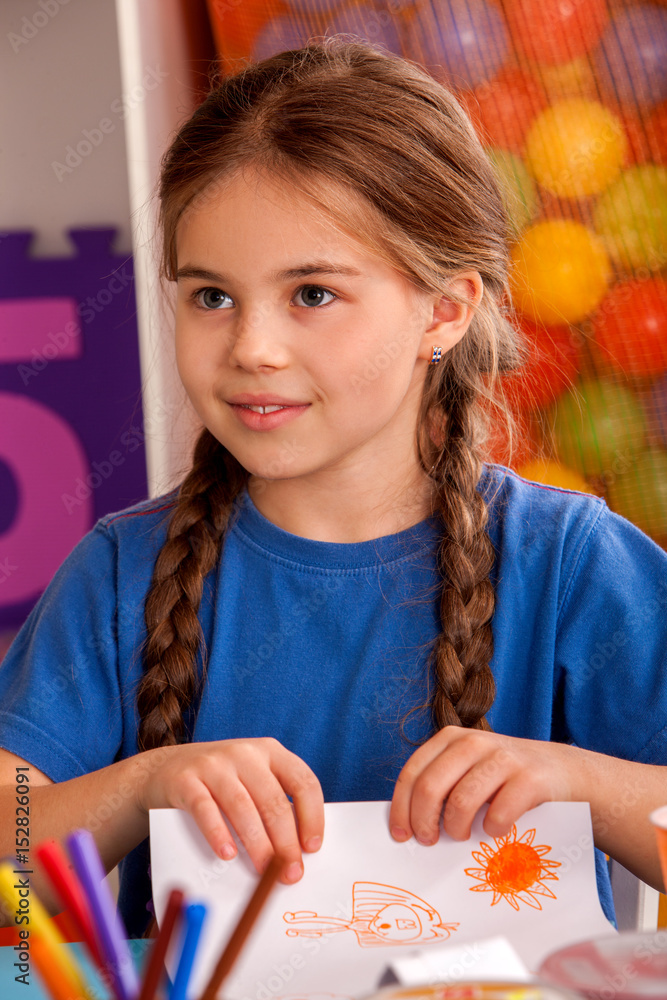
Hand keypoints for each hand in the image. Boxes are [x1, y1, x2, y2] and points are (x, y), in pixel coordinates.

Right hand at [137, 738, 323, 883]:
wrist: (166, 768)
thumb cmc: (220, 782)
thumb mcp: (253, 780)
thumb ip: (274, 803)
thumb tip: (298, 849)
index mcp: (270, 751)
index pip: (303, 782)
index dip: (312, 817)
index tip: (312, 848)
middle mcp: (245, 753)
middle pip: (273, 801)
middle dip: (285, 843)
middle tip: (290, 874)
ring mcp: (214, 764)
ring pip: (243, 807)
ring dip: (257, 845)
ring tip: (264, 872)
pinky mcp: (186, 779)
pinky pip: (205, 809)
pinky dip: (218, 834)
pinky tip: (227, 855)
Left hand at [389, 726, 586, 844]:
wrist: (563, 772)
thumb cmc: (505, 779)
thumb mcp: (469, 771)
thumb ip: (441, 785)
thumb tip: (405, 823)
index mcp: (451, 739)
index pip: (413, 773)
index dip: (401, 807)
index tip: (401, 835)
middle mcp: (474, 742)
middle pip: (431, 786)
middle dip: (424, 821)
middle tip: (429, 841)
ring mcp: (503, 758)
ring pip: (461, 801)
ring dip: (457, 829)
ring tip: (463, 836)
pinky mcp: (530, 778)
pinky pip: (498, 814)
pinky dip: (491, 830)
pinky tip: (495, 831)